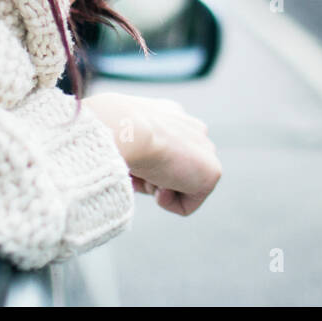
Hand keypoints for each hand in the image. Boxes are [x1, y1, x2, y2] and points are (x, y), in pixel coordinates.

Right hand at [83, 92, 220, 215]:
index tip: (128, 157)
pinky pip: (186, 205)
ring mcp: (204, 149)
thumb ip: (126, 145)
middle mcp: (191, 127)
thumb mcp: (113, 132)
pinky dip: (167, 202)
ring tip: (146, 168)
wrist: (124, 128)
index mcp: (169, 115)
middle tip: (137, 164)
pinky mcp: (212, 173)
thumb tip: (113, 163)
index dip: (142, 163)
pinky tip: (159, 181)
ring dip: (156, 186)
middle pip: (171, 170)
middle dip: (153, 176)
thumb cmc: (109, 128)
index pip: (162, 150)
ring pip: (177, 186)